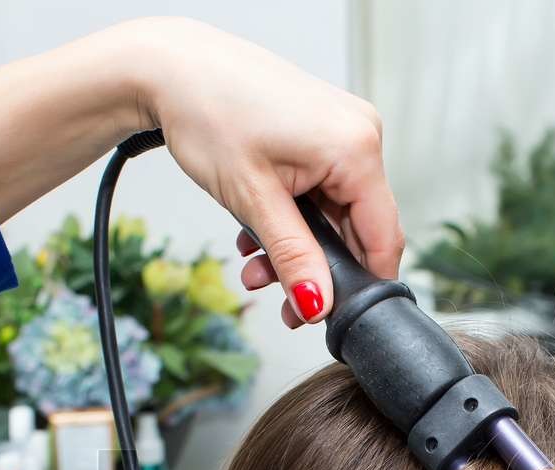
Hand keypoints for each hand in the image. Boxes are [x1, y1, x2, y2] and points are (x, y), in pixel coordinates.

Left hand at [132, 17, 403, 328]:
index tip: (329, 315)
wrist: (171, 68)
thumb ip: (294, 258)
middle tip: (281, 302)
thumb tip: (318, 306)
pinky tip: (259, 230)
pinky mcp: (323, 130)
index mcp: (356, 149)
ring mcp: (344, 129)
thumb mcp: (252, 200)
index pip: (382, 238)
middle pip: (359, 228)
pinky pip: (323, 189)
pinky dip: (294, 217)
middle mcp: (361, 134)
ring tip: (255, 266)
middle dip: (317, 268)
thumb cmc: (207, 113)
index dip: (360, 285)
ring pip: (336, 213)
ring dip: (298, 247)